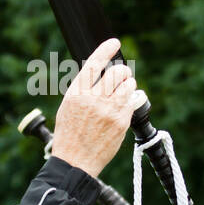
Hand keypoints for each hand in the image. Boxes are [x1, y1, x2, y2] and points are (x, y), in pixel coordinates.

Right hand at [50, 38, 137, 177]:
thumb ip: (84, 89)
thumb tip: (100, 73)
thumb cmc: (70, 135)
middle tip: (121, 78)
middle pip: (118, 72)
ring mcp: (109, 110)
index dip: (106, 49)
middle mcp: (93, 99)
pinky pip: (135, 100)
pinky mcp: (121, 122)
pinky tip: (127, 104)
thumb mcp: (68, 107)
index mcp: (76, 93)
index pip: (94, 63)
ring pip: (129, 84)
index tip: (114, 42)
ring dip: (128, 85)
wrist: (75, 161)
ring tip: (122, 93)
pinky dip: (133, 99)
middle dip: (123, 73)